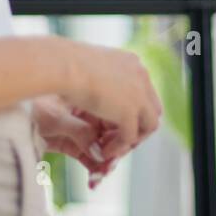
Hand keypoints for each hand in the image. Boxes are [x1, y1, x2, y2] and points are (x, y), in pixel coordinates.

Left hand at [29, 94, 124, 189]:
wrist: (10, 115)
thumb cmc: (31, 106)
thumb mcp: (57, 117)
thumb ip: (80, 133)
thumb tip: (100, 152)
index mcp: (91, 97)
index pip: (115, 117)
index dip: (120, 134)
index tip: (117, 149)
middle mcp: (92, 113)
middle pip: (112, 135)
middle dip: (112, 153)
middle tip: (108, 167)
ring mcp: (84, 130)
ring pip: (103, 150)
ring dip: (104, 165)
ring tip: (100, 176)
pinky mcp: (74, 146)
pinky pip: (90, 159)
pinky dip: (93, 171)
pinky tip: (93, 182)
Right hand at [64, 43, 161, 162]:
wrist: (62, 65)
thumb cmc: (63, 64)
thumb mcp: (88, 69)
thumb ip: (98, 81)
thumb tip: (94, 93)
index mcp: (131, 63)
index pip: (144, 92)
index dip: (133, 110)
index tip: (115, 122)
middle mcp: (140, 76)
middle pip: (152, 109)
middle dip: (138, 126)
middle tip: (116, 139)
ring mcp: (138, 95)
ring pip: (148, 125)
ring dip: (130, 139)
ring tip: (109, 147)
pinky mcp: (129, 112)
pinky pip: (130, 137)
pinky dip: (118, 147)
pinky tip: (102, 151)